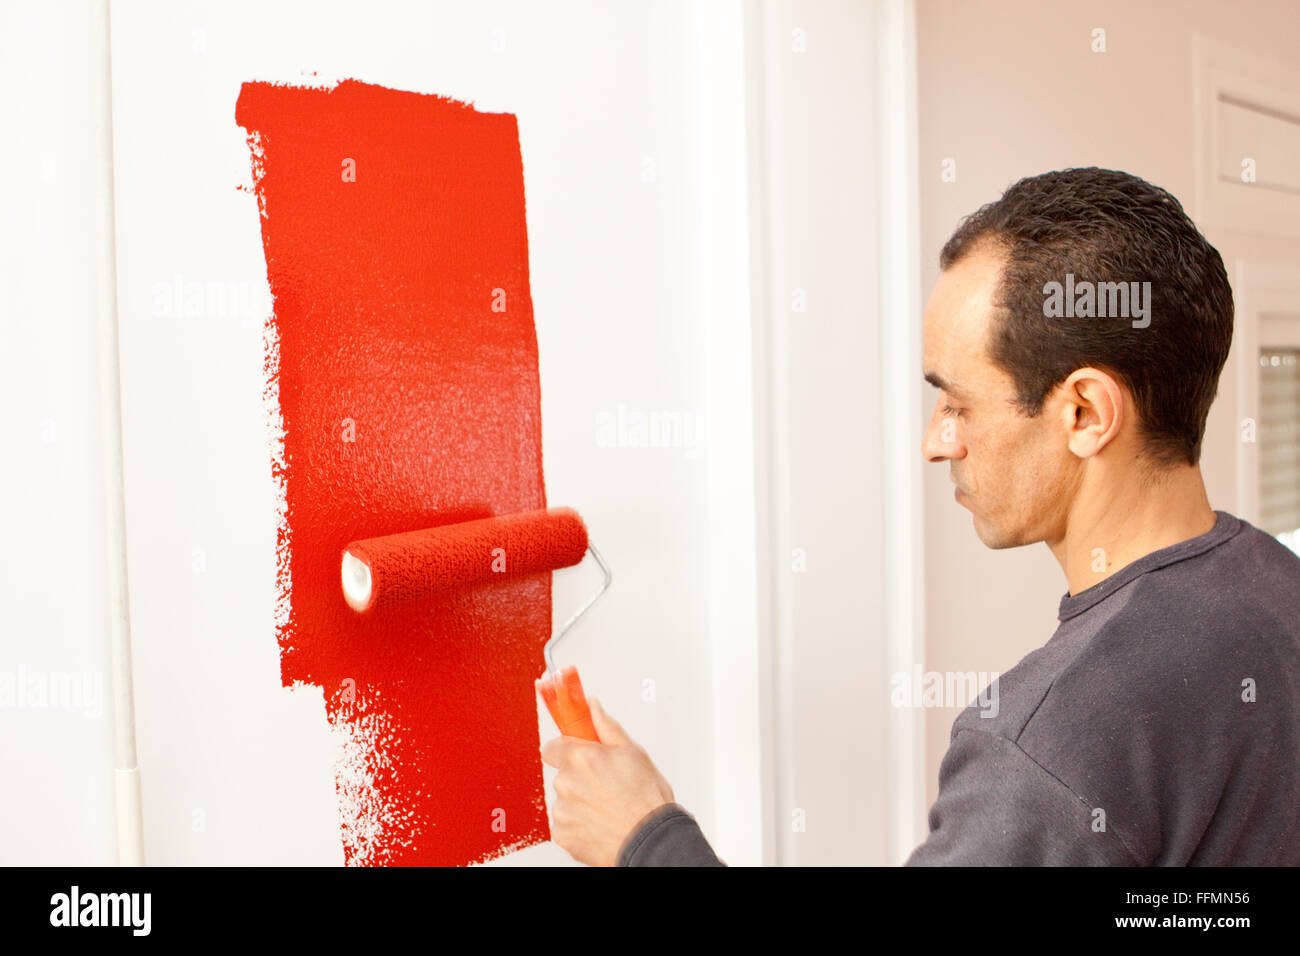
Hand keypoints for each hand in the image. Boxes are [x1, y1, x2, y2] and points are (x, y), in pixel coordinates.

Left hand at [539, 696, 674, 865]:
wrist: (650, 841)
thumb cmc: (646, 800)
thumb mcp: (632, 752)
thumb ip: (605, 726)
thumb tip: (592, 706)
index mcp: (580, 758)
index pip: (552, 747)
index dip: (566, 749)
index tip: (575, 752)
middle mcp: (566, 783)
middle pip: (563, 774)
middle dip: (579, 777)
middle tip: (605, 785)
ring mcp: (562, 811)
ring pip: (565, 800)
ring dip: (580, 802)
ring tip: (608, 807)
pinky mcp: (562, 835)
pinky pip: (566, 823)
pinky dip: (579, 823)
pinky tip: (600, 823)